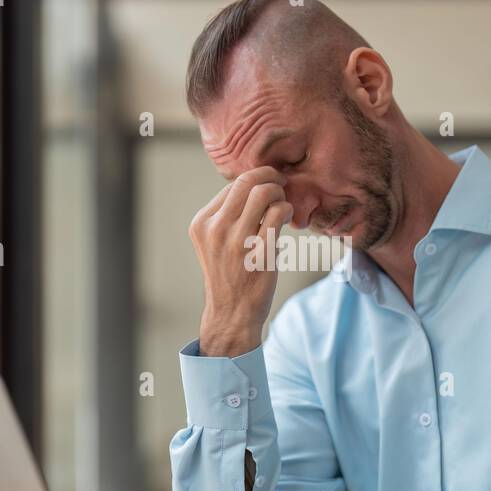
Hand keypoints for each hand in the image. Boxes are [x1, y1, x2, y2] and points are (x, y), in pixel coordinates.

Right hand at [189, 167, 292, 356]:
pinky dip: (288, 209)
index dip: (254, 179)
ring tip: (284, 203)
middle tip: (281, 183)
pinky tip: (288, 217)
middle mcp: (215, 229)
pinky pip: (278, 214)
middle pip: (247, 181)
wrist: (232, 313)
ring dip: (280, 193)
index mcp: (202, 223)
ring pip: (264, 193)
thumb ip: (226, 216)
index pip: (232, 185)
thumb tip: (253, 186)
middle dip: (269, 176)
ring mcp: (237, 241)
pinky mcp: (259, 253)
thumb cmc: (228, 275)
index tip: (267, 184)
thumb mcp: (214, 243)